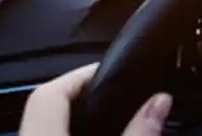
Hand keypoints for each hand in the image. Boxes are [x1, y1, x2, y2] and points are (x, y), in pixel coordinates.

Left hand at [19, 64, 172, 135]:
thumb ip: (138, 133)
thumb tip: (160, 101)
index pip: (49, 91)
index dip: (79, 75)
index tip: (107, 71)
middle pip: (46, 106)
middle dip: (79, 95)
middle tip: (112, 95)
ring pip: (41, 127)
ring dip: (72, 118)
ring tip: (105, 120)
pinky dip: (64, 133)